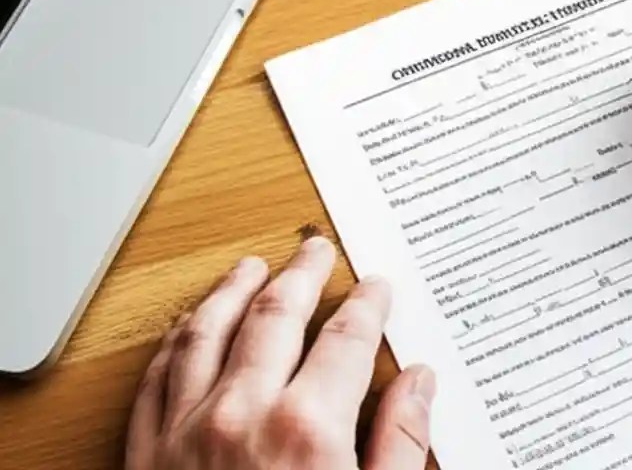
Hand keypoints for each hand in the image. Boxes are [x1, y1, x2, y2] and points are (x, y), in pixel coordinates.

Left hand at [127, 237, 434, 469]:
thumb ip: (400, 442)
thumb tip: (420, 382)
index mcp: (309, 428)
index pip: (347, 336)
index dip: (367, 303)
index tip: (376, 287)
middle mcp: (241, 414)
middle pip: (275, 315)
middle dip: (299, 274)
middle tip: (314, 250)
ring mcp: (184, 432)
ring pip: (206, 331)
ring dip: (231, 290)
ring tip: (249, 268)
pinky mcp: (143, 456)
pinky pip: (155, 376)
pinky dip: (176, 340)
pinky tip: (190, 327)